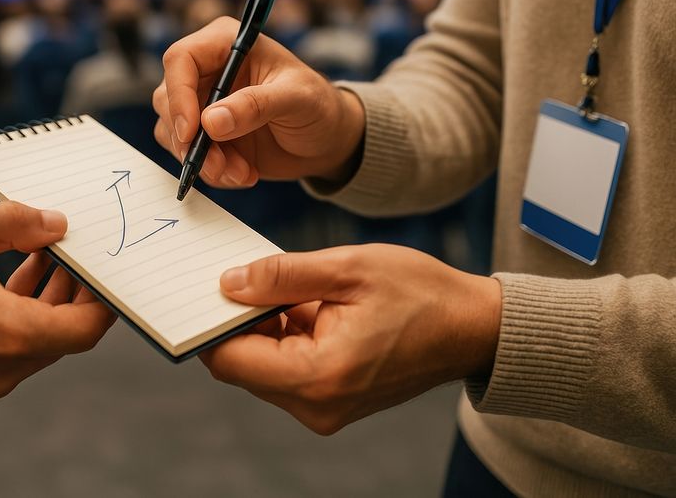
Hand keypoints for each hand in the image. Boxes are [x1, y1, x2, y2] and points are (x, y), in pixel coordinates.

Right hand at [0, 202, 114, 410]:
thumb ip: (12, 222)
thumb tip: (56, 223)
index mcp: (8, 333)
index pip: (86, 327)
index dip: (104, 296)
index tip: (102, 266)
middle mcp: (2, 369)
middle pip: (63, 333)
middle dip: (71, 289)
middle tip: (67, 249)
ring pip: (35, 343)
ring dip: (43, 302)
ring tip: (37, 255)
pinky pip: (8, 354)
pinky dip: (16, 321)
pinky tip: (4, 282)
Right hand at [152, 16, 365, 186]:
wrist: (325, 141)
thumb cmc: (318, 106)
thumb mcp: (297, 99)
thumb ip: (256, 106)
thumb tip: (211, 122)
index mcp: (226, 44)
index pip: (180, 59)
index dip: (178, 95)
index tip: (191, 131)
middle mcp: (206, 70)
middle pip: (167, 98)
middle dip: (189, 138)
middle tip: (218, 164)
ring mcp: (202, 103)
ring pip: (172, 132)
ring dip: (202, 159)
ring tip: (240, 172)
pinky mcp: (204, 134)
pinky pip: (188, 154)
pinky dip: (210, 171)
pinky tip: (243, 173)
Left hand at [200, 244, 500, 433]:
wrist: (472, 327)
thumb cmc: (420, 293)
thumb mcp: (347, 268)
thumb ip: (280, 276)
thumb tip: (228, 284)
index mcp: (318, 376)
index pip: (230, 360)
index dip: (211, 323)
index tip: (205, 287)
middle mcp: (316, 406)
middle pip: (243, 365)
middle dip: (241, 319)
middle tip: (253, 275)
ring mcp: (324, 408)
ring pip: (263, 366)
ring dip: (267, 326)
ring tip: (297, 288)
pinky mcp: (331, 401)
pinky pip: (287, 369)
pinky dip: (286, 336)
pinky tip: (309, 305)